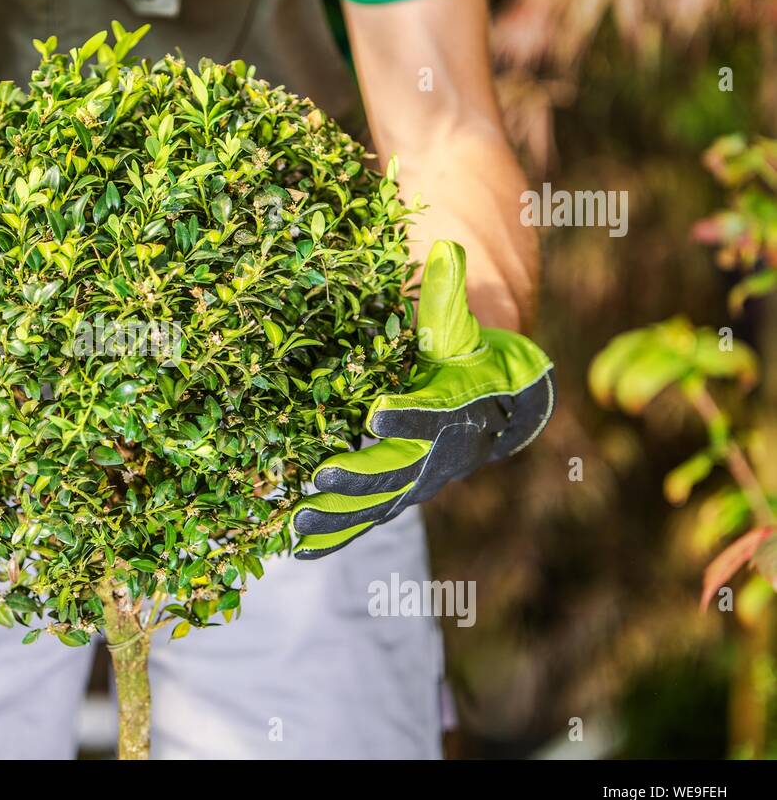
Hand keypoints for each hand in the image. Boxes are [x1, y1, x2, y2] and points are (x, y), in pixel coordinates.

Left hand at [290, 240, 554, 558]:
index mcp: (463, 407)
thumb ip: (449, 297)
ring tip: (297, 524)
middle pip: (403, 470)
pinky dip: (337, 535)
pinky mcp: (403, 494)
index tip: (375, 415)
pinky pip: (369, 518)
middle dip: (360, 477)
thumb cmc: (473, 353)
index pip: (438, 413)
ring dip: (341, 516)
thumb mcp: (463, 324)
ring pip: (382, 504)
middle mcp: (446, 453)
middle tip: (317, 479)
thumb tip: (446, 249)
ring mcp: (424, 480)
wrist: (502, 400)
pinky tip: (297, 549)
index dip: (410, 416)